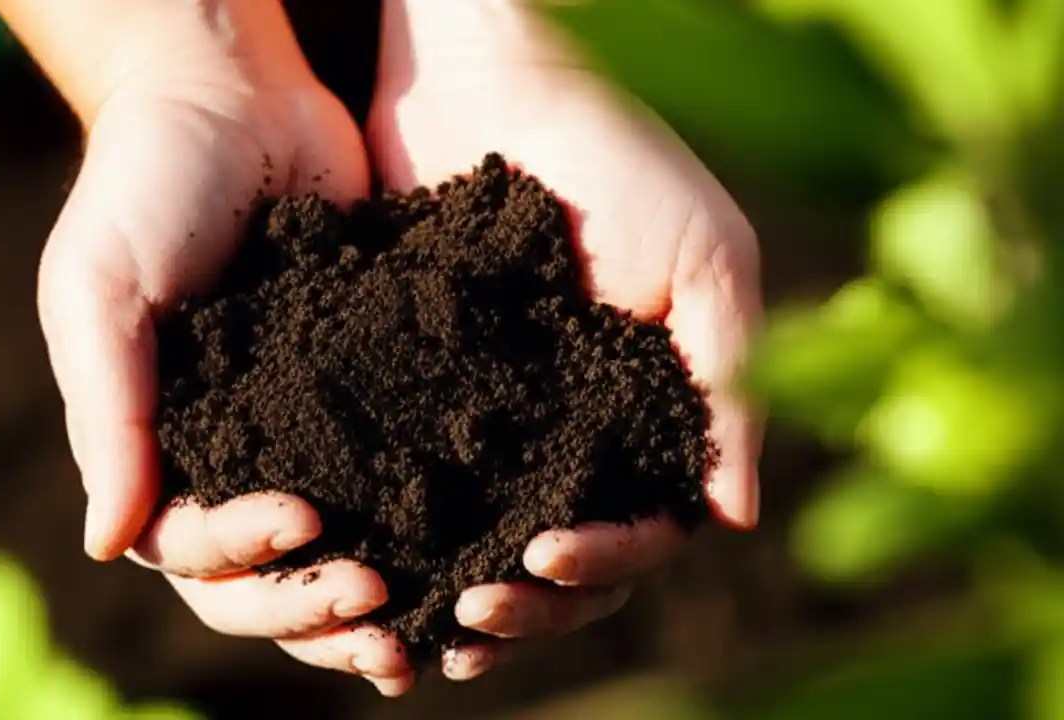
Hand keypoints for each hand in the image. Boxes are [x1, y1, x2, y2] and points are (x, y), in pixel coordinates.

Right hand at [24, 0, 411, 694]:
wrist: (237, 101)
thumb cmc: (148, 188)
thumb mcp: (103, 290)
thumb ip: (108, 413)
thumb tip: (104, 545)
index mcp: (155, 448)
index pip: (190, 550)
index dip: (246, 560)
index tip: (306, 523)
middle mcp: (226, 460)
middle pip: (258, 584)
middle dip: (312, 606)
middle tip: (380, 600)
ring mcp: (299, 440)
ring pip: (326, 559)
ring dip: (368, 605)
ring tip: (423, 625)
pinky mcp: (367, 402)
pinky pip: (388, 485)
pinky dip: (419, 534)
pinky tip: (466, 555)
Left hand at [367, 0, 762, 679]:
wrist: (488, 81)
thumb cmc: (615, 158)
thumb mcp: (705, 257)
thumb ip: (727, 381)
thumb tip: (734, 520)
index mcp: (648, 413)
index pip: (641, 525)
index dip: (605, 558)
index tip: (548, 555)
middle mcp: (574, 430)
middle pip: (564, 553)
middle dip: (531, 597)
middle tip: (477, 611)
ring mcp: (497, 418)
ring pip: (489, 539)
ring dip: (466, 591)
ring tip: (427, 627)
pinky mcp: (421, 394)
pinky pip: (416, 487)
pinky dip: (404, 541)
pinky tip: (376, 575)